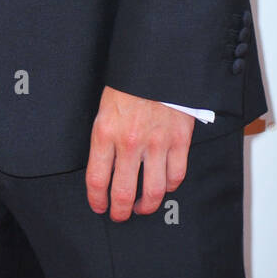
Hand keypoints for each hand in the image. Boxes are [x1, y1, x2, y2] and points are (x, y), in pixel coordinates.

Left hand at [85, 87, 193, 221]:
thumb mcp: (104, 108)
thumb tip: (104, 167)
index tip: (98, 206)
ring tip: (143, 207)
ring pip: (154, 191)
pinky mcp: (179, 141)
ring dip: (147, 205)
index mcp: (106, 132)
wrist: (157, 62)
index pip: (97, 179)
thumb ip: (104, 138)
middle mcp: (130, 142)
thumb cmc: (128, 84)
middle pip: (125, 193)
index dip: (97, 200)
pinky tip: (164, 187)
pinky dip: (170, 187)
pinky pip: (176, 176)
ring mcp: (157, 143)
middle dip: (120, 211)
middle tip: (119, 215)